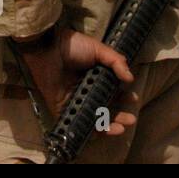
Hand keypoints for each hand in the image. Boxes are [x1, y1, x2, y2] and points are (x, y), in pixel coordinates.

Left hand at [17, 27, 137, 134]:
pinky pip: (76, 122)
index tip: (133, 98)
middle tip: (130, 119)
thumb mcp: (97, 49)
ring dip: (109, 125)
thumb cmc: (71, 45)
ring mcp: (75, 100)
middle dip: (120, 116)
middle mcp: (86, 90)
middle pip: (106, 108)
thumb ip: (115, 61)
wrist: (45, 48)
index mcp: (95, 77)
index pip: (113, 91)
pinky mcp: (62, 107)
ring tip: (120, 128)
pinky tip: (101, 131)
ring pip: (94, 118)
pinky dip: (89, 130)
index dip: (124, 97)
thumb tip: (130, 78)